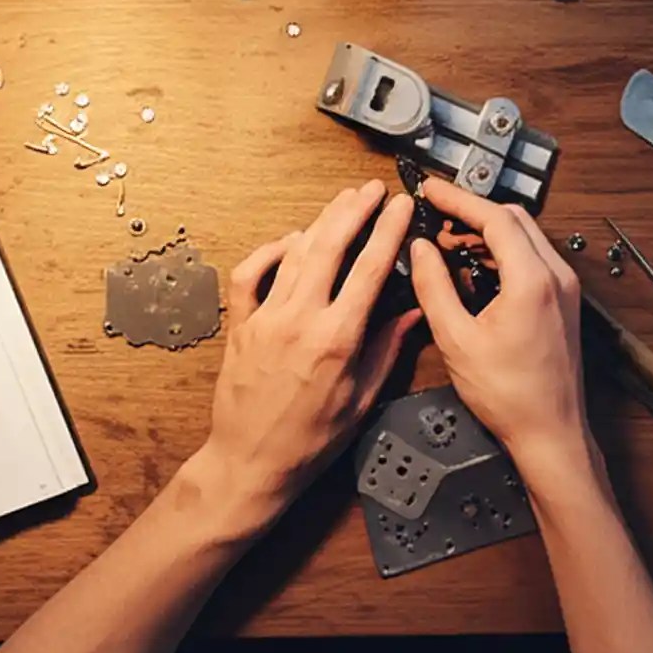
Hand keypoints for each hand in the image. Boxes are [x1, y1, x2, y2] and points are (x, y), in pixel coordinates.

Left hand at [201, 180, 422, 514]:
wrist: (251, 462)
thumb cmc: (308, 441)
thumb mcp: (362, 401)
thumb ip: (387, 351)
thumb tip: (412, 313)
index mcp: (336, 339)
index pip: (369, 269)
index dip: (387, 230)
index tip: (398, 206)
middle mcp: (299, 320)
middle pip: (329, 246)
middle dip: (352, 210)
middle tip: (369, 190)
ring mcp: (265, 319)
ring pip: (293, 253)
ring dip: (319, 224)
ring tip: (340, 204)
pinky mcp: (240, 325)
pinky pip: (250, 274)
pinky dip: (269, 252)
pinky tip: (289, 242)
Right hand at [408, 179, 596, 482]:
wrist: (550, 432)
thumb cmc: (510, 396)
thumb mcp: (456, 339)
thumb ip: (434, 287)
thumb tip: (420, 251)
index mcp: (532, 280)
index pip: (494, 218)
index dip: (458, 199)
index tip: (431, 190)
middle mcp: (556, 277)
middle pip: (513, 219)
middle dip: (471, 212)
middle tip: (435, 215)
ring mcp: (565, 289)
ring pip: (524, 237)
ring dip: (486, 233)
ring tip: (448, 242)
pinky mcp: (564, 302)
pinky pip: (532, 259)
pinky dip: (501, 252)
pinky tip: (474, 267)